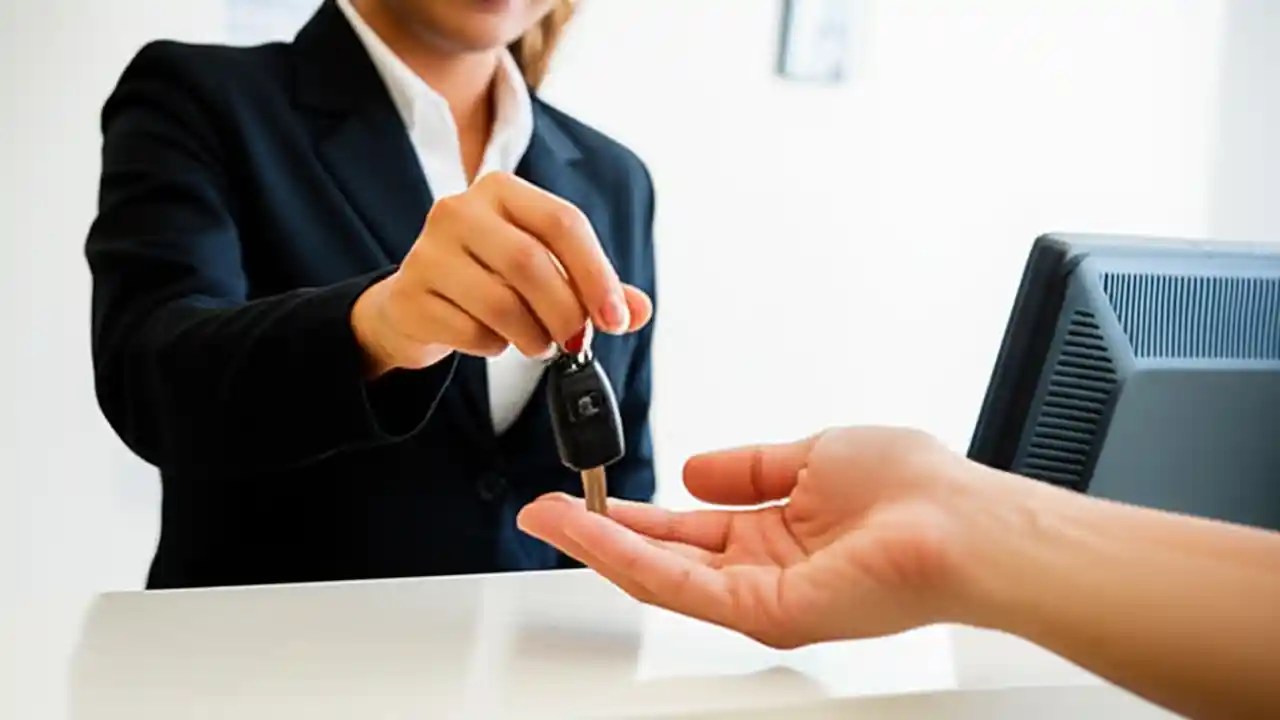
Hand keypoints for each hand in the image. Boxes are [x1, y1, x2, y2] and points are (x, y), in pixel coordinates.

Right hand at [351, 172, 652, 375]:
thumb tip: (638, 310)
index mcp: (501, 190)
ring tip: (538, 344)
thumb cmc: (491, 281)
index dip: (597, 275)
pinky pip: (470, 331)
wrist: (416, 305)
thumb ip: (594, 288)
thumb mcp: (546, 274)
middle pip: (531, 263)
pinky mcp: (410, 295)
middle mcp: (459, 210)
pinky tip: (491, 339)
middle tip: (576, 341)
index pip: (563, 222)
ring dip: (533, 336)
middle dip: (566, 313)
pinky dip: (493, 346)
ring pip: (501, 303)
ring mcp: (427, 251)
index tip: (616, 320)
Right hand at [518, 427, 1009, 648]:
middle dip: (600, 534)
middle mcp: (764, 571)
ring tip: (551, 520)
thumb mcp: (812, 457)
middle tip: (547, 513)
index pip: (688, 528)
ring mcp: (763, 596)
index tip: (589, 493)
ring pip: (662, 574)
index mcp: (776, 534)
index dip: (634, 511)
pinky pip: (685, 585)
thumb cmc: (915, 489)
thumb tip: (694, 469)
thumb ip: (748, 468)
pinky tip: (597, 534)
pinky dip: (634, 558)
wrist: (963, 523)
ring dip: (601, 545)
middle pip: (664, 556)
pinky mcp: (767, 611)